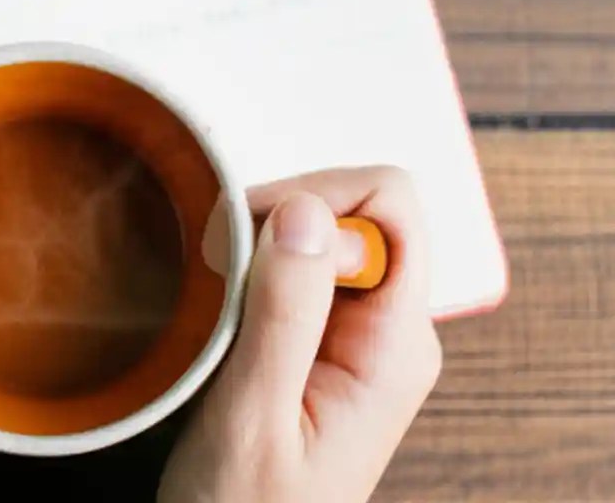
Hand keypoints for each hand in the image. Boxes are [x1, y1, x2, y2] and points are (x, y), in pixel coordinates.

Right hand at [158, 167, 442, 502]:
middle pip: (356, 211)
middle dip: (280, 221)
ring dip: (261, 250)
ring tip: (217, 304)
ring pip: (324, 237)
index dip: (313, 199)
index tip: (242, 245)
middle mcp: (393, 331)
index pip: (388, 205)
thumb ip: (285, 312)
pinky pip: (303, 272)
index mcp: (397, 345)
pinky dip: (255, 273)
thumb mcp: (254, 414)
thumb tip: (307, 207)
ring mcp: (364, 337)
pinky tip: (224, 314)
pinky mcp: (330, 344)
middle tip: (218, 273)